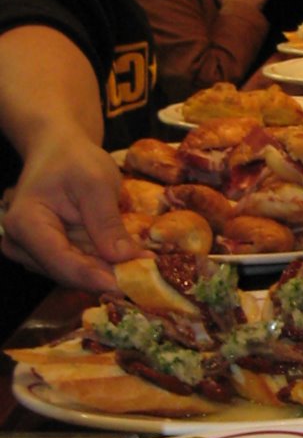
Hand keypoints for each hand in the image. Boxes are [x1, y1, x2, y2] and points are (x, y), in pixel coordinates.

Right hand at [1, 131, 141, 293]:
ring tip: (142, 269)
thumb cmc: (75, 160)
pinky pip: (79, 268)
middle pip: (66, 272)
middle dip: (106, 276)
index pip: (59, 260)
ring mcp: (34, 253)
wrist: (60, 151)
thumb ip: (106, 221)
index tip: (125, 286)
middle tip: (146, 278)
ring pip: (75, 274)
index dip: (93, 277)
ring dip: (108, 273)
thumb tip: (124, 258)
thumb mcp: (96, 183)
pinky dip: (104, 266)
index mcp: (25, 223)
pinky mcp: (51, 256)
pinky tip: (130, 264)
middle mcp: (21, 244)